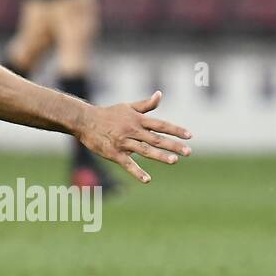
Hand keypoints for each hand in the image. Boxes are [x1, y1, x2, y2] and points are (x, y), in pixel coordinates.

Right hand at [73, 91, 191, 183]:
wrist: (85, 120)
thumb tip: (160, 95)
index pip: (160, 125)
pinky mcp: (114, 153)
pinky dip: (137, 172)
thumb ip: (146, 104)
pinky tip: (147, 179)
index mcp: (137, 120)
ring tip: (174, 161)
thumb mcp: (128, 107)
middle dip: (173, 145)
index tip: (190, 135)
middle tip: (188, 152)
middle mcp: (132, 130)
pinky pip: (127, 164)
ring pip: (144, 150)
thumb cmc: (108, 113)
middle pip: (156, 138)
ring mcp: (123, 142)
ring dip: (160, 156)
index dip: (175, 130)